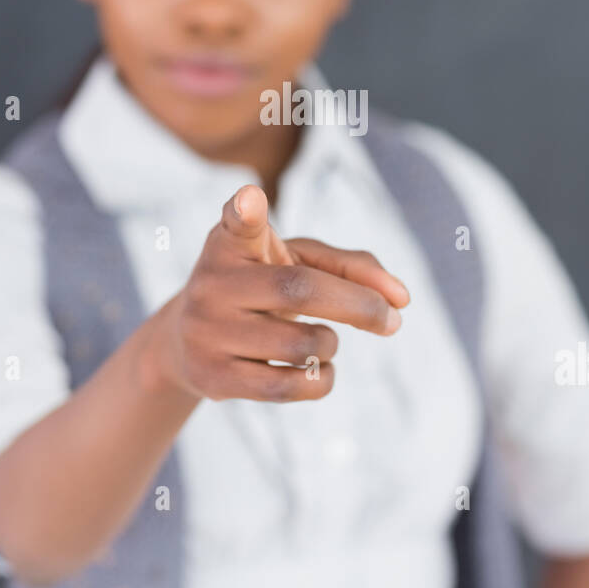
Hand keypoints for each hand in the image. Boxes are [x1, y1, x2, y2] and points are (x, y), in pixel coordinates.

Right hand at [151, 183, 409, 403]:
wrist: (188, 340)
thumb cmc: (259, 289)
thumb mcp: (297, 263)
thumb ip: (352, 268)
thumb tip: (400, 299)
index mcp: (231, 242)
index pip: (237, 222)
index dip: (246, 211)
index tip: (252, 199)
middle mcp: (212, 282)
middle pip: (299, 290)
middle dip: (358, 307)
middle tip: (392, 319)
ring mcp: (206, 331)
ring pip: (298, 344)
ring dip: (331, 346)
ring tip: (327, 342)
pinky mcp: (211, 377)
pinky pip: (284, 387)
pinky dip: (319, 381)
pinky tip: (321, 371)